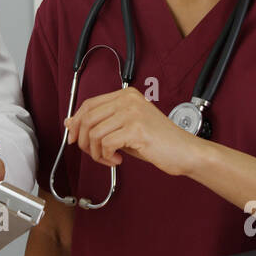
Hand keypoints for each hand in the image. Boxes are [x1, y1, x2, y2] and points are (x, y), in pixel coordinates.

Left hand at [64, 88, 200, 175]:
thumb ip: (101, 124)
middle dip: (83, 140)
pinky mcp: (136, 129)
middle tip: (93, 154)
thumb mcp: (125, 129)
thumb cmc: (158, 141)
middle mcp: (128, 100)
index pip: (88, 104)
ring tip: (108, 158)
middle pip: (87, 117)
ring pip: (94, 133)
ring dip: (96, 152)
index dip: (76, 123)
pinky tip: (118, 160)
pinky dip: (106, 157)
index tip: (74, 138)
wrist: (185, 151)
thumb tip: (70, 124)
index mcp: (126, 95)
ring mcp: (132, 113)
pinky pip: (105, 144)